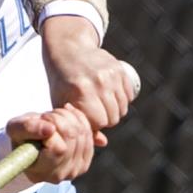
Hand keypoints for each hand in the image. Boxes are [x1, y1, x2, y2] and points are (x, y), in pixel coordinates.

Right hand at [5, 105, 95, 183]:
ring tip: (54, 118)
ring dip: (69, 117)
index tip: (42, 119)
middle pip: (72, 137)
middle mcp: (61, 175)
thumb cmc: (21, 138)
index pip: (58, 148)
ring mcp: (76, 170)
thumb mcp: (15, 128)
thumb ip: (28, 128)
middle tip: (47, 115)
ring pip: (83, 132)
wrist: (32, 145)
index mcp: (41, 172)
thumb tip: (50, 129)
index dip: (52, 126)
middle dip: (60, 118)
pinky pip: (89, 133)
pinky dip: (79, 119)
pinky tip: (66, 118)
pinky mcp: (85, 161)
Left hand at [40, 16, 133, 144]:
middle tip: (94, 113)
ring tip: (101, 105)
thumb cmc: (63, 81)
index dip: (94, 124)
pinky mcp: (119, 69)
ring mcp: (110, 74)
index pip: (100, 122)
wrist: (69, 50)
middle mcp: (98, 82)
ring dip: (114, 110)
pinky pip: (128, 95)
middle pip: (113, 117)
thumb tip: (102, 143)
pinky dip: (122, 99)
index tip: (86, 120)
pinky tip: (110, 96)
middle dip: (105, 119)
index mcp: (81, 92)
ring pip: (123, 107)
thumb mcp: (63, 103)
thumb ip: (80, 124)